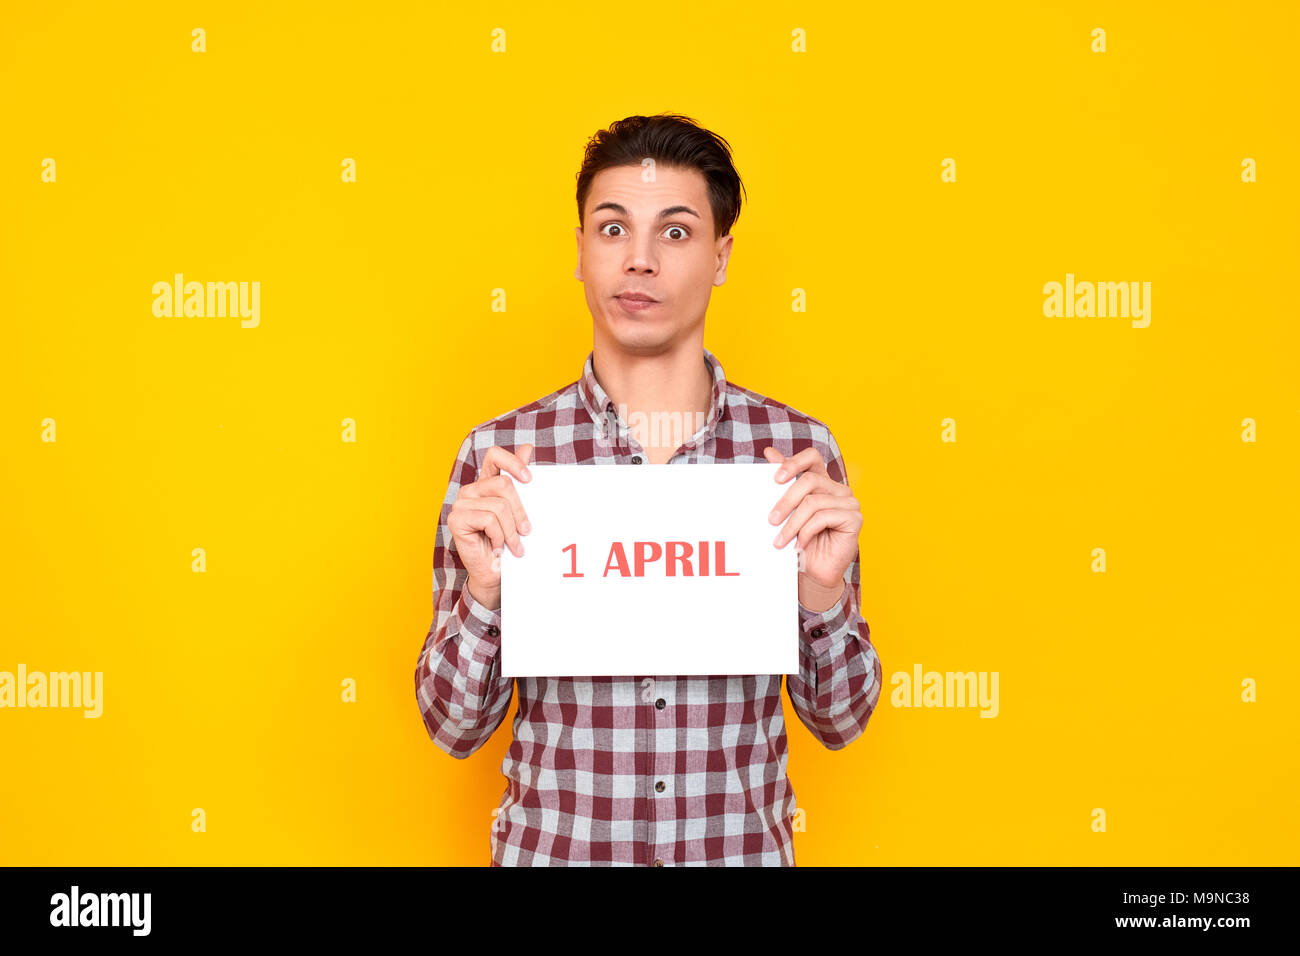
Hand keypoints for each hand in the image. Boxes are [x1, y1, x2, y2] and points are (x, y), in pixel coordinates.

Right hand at [447, 444, 533, 608]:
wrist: (495, 574)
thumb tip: (527, 447)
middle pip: (504, 484)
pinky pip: (489, 520)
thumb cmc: (507, 542)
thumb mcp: (519, 510)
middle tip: (526, 531)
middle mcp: (471, 490)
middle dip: (520, 511)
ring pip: (499, 506)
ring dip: (511, 531)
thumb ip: (520, 480)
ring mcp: (461, 503)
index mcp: (485, 483)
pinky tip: (496, 547)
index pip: (494, 455)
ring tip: (513, 546)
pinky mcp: (456, 519)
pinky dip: (499, 537)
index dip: (512, 462)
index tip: (530, 480)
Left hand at [762, 446, 861, 611]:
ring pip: (813, 503)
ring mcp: (849, 502)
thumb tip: (769, 451)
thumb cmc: (800, 540)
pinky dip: (806, 533)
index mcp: (823, 482)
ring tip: (780, 541)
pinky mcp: (855, 518)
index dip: (794, 462)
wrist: (814, 571)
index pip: (812, 457)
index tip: (775, 479)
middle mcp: (838, 489)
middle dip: (785, 502)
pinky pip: (823, 518)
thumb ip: (783, 482)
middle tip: (770, 521)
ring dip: (792, 525)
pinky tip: (800, 545)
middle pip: (808, 481)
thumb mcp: (787, 510)